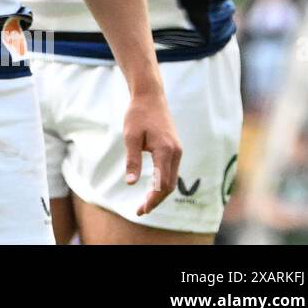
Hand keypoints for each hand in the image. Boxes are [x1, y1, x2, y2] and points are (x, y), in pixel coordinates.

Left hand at [123, 87, 181, 215]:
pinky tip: (153, 188)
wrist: (150, 96)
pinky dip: (163, 183)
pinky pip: (171, 171)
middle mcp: (176, 153)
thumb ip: (132, 160)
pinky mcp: (175, 148)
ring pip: (172, 179)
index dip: (153, 199)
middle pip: (169, 185)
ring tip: (145, 203)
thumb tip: (131, 183)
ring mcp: (177, 151)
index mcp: (166, 150)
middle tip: (140, 211)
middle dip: (156, 200)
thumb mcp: (130, 136)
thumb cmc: (138, 114)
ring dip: (160, 193)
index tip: (141, 210)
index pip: (163, 183)